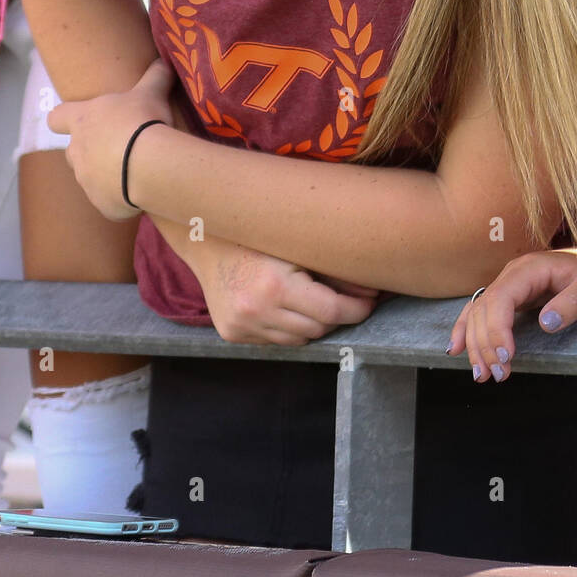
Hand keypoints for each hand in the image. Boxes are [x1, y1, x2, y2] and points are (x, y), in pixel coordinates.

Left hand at [47, 59, 175, 219]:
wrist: (148, 164)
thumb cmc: (141, 120)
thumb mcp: (151, 92)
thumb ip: (154, 76)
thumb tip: (165, 60)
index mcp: (82, 121)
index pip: (56, 118)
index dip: (64, 118)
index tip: (80, 119)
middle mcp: (77, 151)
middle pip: (73, 152)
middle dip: (91, 151)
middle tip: (120, 147)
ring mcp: (86, 181)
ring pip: (90, 177)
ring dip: (106, 175)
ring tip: (135, 171)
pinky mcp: (101, 204)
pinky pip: (109, 201)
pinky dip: (121, 198)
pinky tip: (142, 191)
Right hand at [189, 239, 376, 345]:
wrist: (205, 241)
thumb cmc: (258, 236)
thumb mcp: (299, 247)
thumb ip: (335, 272)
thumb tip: (372, 291)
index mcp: (275, 286)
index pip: (331, 311)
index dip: (357, 309)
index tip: (370, 302)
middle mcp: (256, 311)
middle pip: (317, 328)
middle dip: (337, 316)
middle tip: (348, 299)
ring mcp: (241, 326)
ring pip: (299, 339)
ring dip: (313, 324)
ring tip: (314, 300)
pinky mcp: (232, 334)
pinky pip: (276, 340)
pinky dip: (288, 328)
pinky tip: (286, 307)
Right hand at [446, 247, 576, 382]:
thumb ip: (570, 304)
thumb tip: (545, 323)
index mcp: (530, 269)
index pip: (501, 297)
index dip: (497, 328)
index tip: (505, 356)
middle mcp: (512, 274)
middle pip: (485, 308)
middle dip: (485, 343)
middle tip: (497, 375)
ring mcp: (509, 284)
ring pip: (478, 312)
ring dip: (475, 343)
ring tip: (480, 375)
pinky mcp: (511, 296)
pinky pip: (481, 312)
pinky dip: (467, 330)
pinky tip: (457, 350)